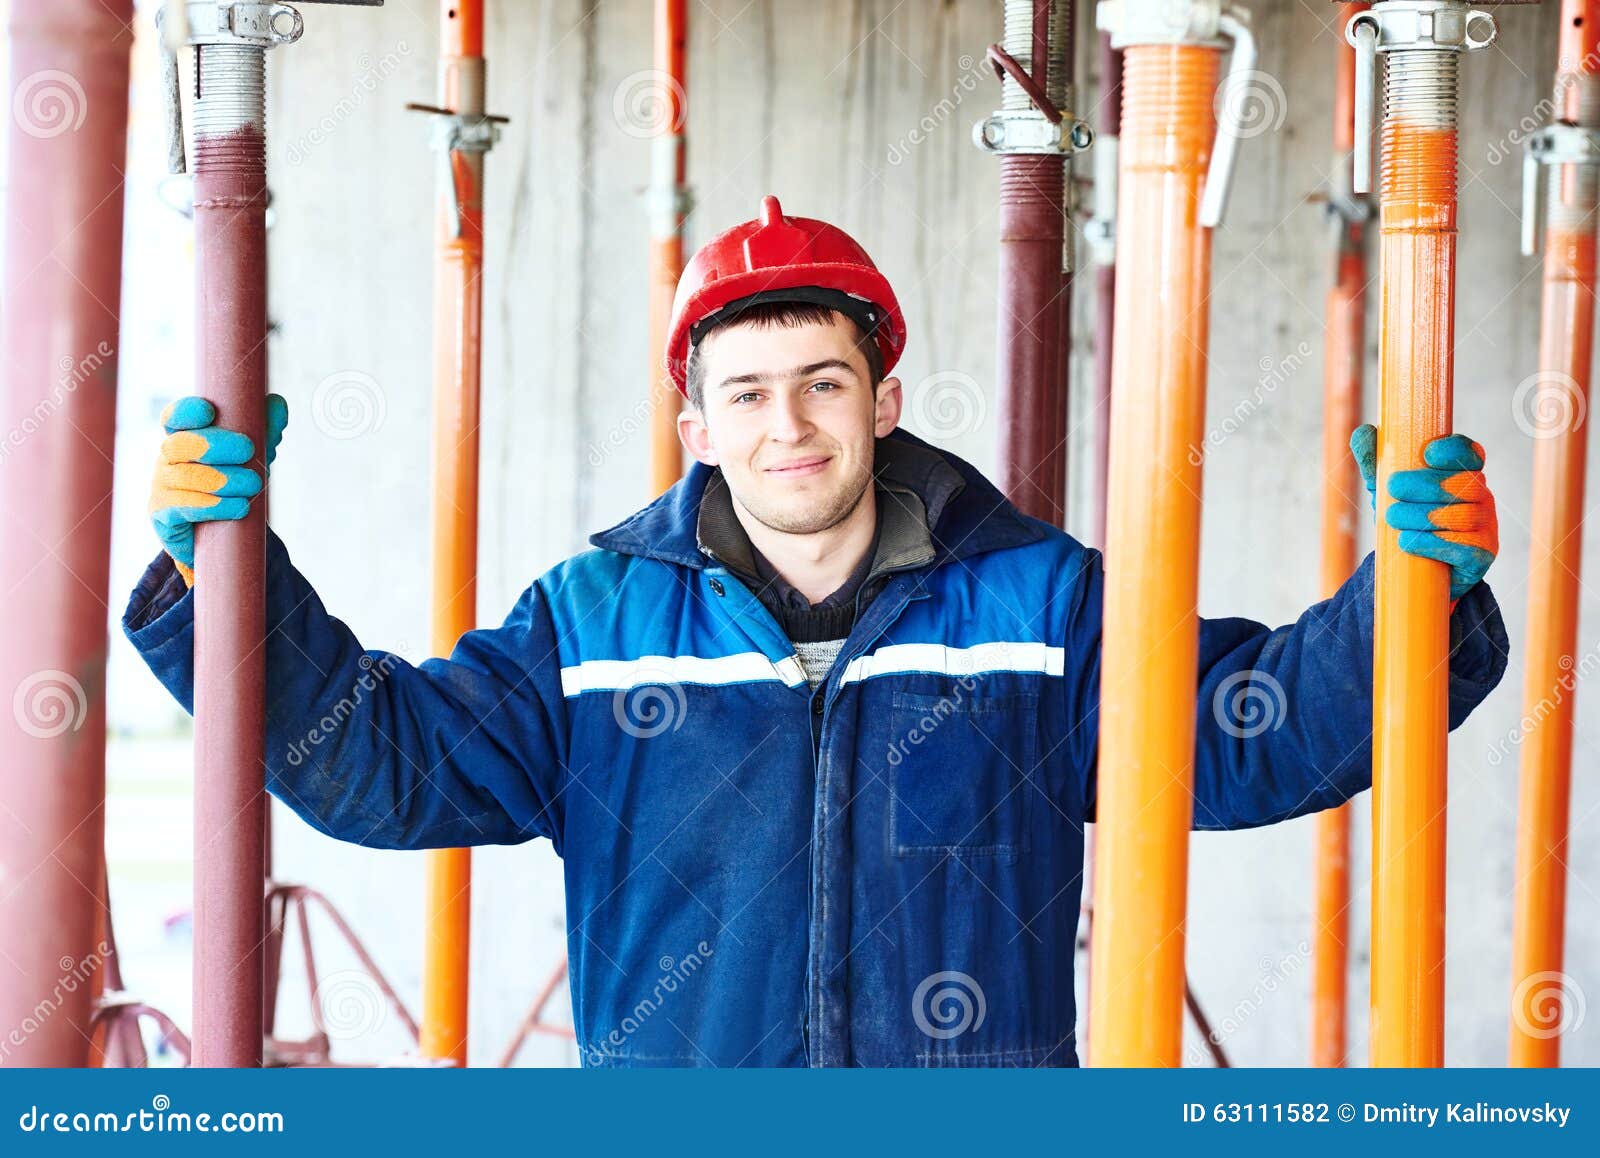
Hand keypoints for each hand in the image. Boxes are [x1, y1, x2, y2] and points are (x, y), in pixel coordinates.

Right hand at [148, 394, 287, 586]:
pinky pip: (182, 506)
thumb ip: (265, 429)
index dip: (186, 411)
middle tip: (248, 449)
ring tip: (254, 484)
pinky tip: (239, 507)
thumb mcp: (253, 456)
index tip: (209, 411)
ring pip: (186, 477)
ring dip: (223, 480)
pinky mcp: (163, 515)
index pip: (174, 417)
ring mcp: (161, 486)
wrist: (221, 534)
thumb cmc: (234, 483)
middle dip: (215, 445)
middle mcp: (168, 458)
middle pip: (180, 444)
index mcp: (185, 436)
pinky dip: (214, 505)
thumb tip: (278, 403)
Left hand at [1350, 423, 1498, 605]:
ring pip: (1464, 515)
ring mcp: (1486, 526)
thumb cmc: (1405, 518)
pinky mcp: (1482, 555)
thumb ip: (1375, 461)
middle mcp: (1481, 497)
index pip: (1471, 454)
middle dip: (1426, 483)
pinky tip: (1406, 541)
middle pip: (1466, 483)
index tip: (1427, 453)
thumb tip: (1363, 432)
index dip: (1455, 451)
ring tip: (1392, 518)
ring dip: (1422, 515)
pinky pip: (1466, 547)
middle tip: (1392, 487)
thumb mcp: (1386, 489)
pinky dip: (1431, 542)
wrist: (1414, 569)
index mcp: (1462, 474)